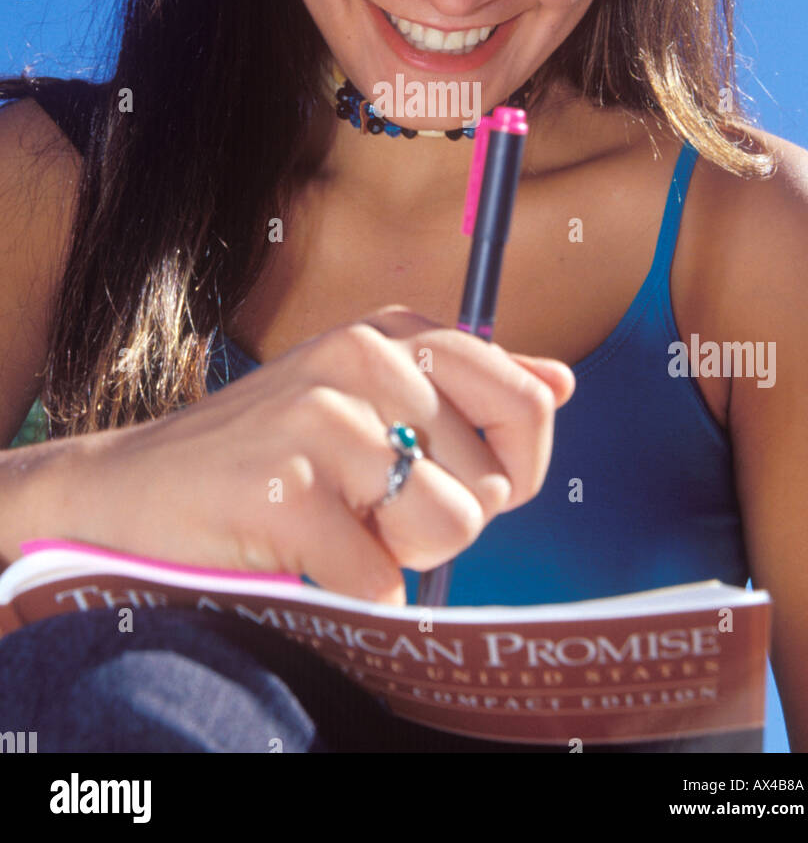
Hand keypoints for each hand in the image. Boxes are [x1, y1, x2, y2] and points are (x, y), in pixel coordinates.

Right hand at [83, 305, 574, 604]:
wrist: (131, 490)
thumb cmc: (268, 453)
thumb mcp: (371, 399)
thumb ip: (468, 389)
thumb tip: (561, 381)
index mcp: (392, 333)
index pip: (527, 400)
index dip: (511, 467)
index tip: (452, 479)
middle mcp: (362, 357)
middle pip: (492, 483)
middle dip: (439, 520)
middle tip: (361, 505)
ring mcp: (321, 417)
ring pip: (449, 528)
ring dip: (397, 555)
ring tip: (332, 524)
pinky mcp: (286, 489)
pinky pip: (381, 581)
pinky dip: (348, 591)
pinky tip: (298, 553)